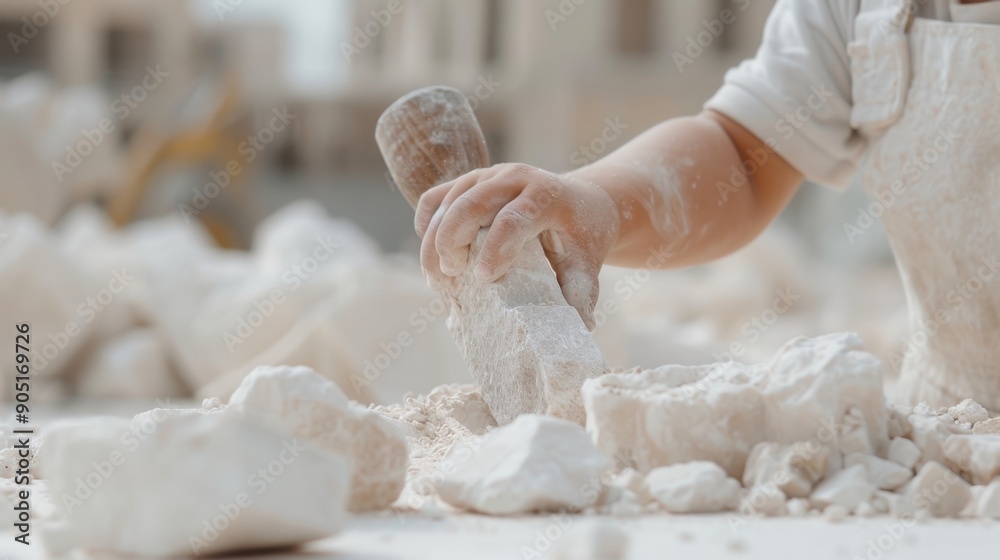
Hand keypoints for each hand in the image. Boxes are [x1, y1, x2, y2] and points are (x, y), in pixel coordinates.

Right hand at [415, 163, 620, 329]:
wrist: (579, 202)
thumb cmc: (580, 238)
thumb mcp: (586, 265)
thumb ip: (581, 294)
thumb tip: (577, 329)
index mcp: (547, 195)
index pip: (513, 219)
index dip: (494, 250)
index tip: (483, 279)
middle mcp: (516, 177)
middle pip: (471, 204)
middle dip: (452, 242)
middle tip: (451, 277)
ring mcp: (489, 175)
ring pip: (449, 202)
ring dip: (434, 242)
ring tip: (438, 279)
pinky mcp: (470, 181)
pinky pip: (435, 198)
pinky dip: (426, 225)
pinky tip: (431, 256)